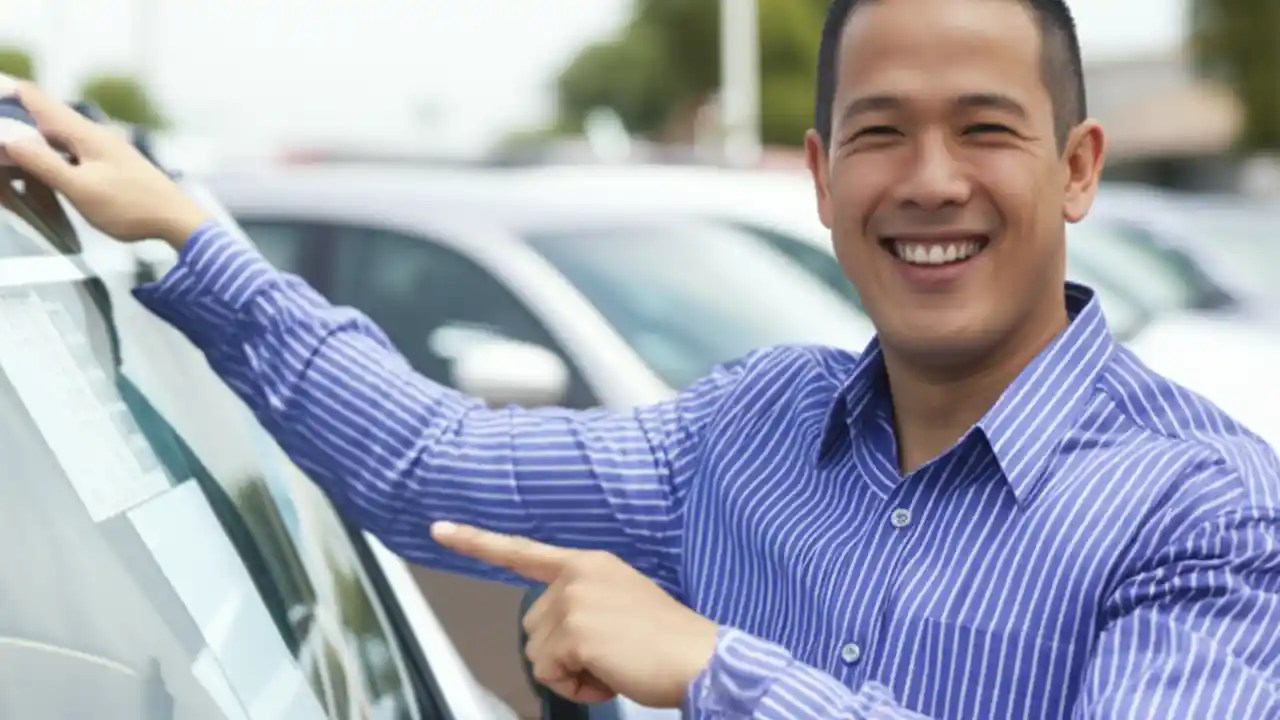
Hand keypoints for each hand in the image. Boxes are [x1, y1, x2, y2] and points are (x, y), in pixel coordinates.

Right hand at [0, 76, 209, 247]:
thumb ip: (45, 163)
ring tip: (12, 151)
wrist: (177, 220)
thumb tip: (8, 137)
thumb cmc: (132, 207)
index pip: (36, 99)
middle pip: (44, 117)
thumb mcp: (81, 188)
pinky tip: (43, 169)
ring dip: (32, 141)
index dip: (6, 93)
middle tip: (1, 141)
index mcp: (84, 133)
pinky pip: (70, 152)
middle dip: (14, 121)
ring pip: (56, 136)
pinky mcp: (109, 165)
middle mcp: (93, 134)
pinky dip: (50, 156)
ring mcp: (102, 149)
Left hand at [431, 521, 718, 708]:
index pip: (522, 550)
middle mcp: (577, 574)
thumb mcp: (619, 602)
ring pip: (536, 653)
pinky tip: (609, 676)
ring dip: (569, 672)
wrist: (699, 657)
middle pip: (530, 625)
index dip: (476, 541)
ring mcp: (575, 600)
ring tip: (612, 664)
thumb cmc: (666, 640)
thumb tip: (551, 633)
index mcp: (588, 562)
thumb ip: (581, 602)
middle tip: (606, 654)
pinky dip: (576, 687)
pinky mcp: (575, 631)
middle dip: (560, 652)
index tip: (439, 529)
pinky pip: (549, 673)